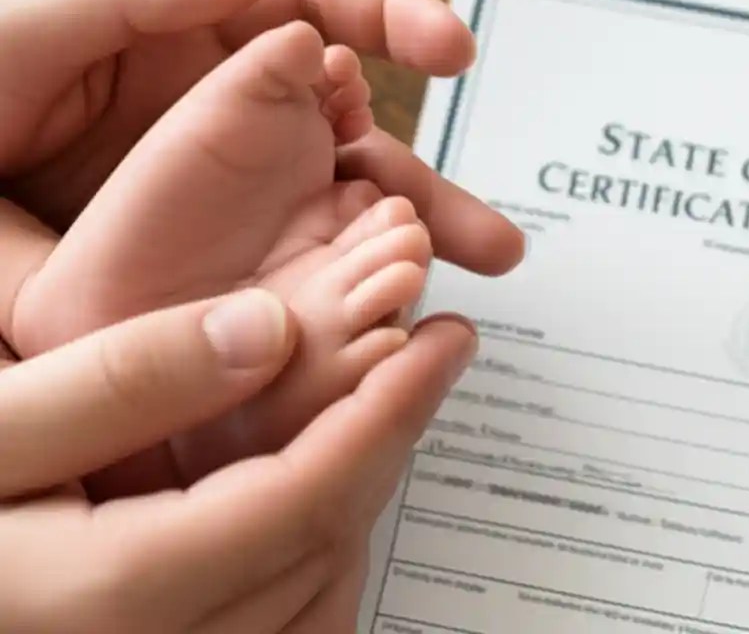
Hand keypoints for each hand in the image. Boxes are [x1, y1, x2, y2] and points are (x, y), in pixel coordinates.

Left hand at [0, 0, 521, 274]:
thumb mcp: (37, 22)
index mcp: (208, 33)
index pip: (324, 15)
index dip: (397, 26)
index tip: (455, 52)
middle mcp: (234, 114)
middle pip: (355, 142)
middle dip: (427, 188)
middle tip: (492, 242)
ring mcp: (224, 194)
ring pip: (332, 219)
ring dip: (400, 255)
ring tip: (463, 297)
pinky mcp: (200, 260)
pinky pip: (279, 273)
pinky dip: (332, 295)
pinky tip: (372, 323)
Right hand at [0, 288, 476, 632]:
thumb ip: (119, 382)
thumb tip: (264, 330)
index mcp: (118, 593)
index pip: (309, 499)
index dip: (392, 413)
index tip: (443, 341)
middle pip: (328, 539)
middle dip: (389, 439)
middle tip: (424, 353)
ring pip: (320, 585)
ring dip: (361, 489)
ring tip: (379, 399)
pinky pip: (283, 614)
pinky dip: (314, 540)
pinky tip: (311, 475)